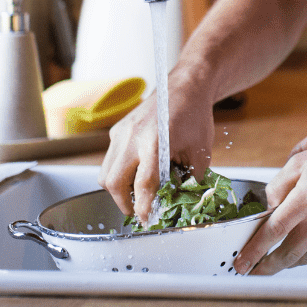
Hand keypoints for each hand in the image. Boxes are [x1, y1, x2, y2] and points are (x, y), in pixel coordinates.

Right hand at [98, 77, 214, 220]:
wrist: (186, 85)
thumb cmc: (196, 116)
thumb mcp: (201, 151)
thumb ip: (190, 179)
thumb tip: (182, 204)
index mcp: (156, 142)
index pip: (143, 184)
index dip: (143, 207)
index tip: (146, 221)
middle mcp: (133, 137)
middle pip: (113, 183)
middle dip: (124, 203)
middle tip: (139, 210)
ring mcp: (122, 132)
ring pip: (105, 172)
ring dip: (117, 189)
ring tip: (136, 194)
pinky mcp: (117, 129)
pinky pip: (110, 158)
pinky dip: (118, 171)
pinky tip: (136, 171)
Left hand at [233, 128, 306, 274]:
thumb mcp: (304, 158)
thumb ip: (280, 183)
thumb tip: (264, 204)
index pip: (274, 230)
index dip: (255, 250)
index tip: (242, 262)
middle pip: (288, 254)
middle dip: (267, 267)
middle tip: (254, 270)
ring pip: (306, 255)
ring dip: (290, 258)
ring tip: (278, 256)